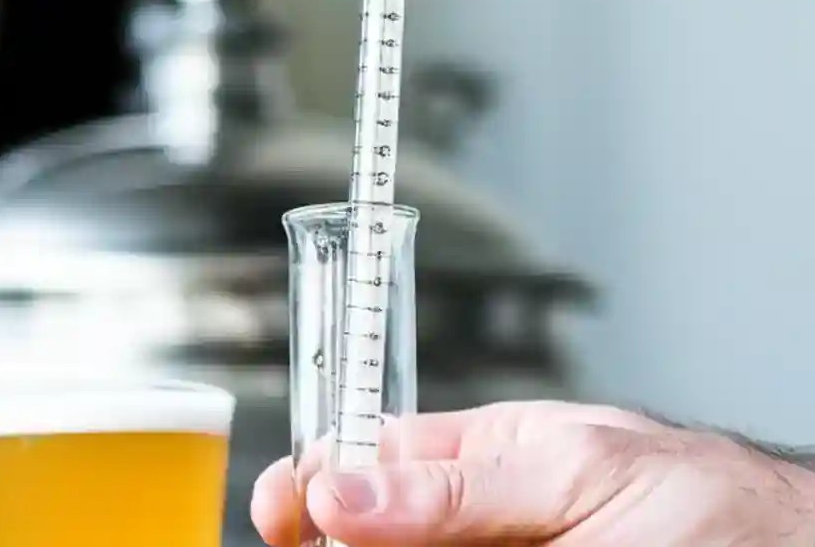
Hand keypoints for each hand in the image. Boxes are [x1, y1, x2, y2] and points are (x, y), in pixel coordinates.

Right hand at [251, 401, 814, 545]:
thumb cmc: (715, 505)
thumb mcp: (574, 476)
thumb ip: (458, 488)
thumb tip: (343, 488)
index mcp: (485, 461)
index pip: (370, 461)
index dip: (316, 481)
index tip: (284, 511)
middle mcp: (478, 526)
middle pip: (369, 534)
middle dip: (329, 542)